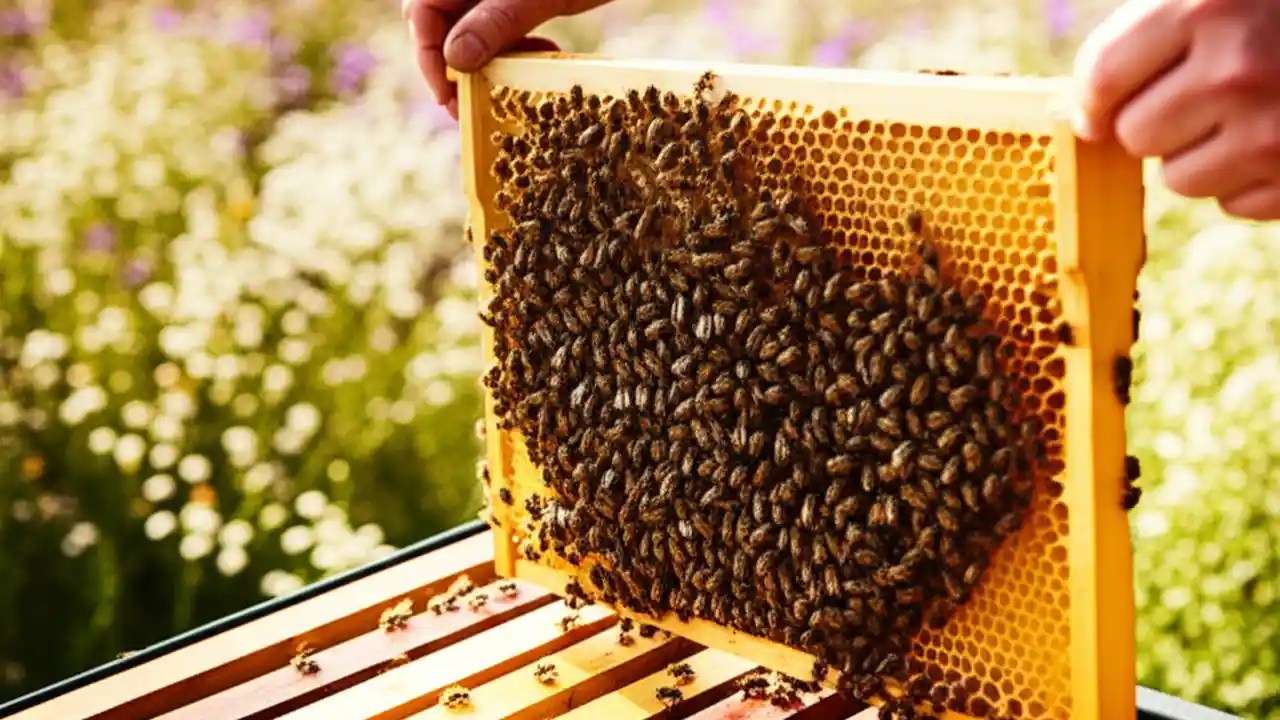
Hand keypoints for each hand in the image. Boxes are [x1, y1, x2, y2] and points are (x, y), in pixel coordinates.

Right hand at [403, 0, 613, 118]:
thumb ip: (497, 20)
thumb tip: (456, 60)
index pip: (421, 13)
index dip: (429, 57)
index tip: (449, 97)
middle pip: (439, 23)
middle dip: (457, 64)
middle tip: (475, 102)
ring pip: (469, 28)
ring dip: (490, 58)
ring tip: (518, 73)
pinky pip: (498, 25)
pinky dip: (514, 44)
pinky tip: (542, 49)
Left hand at [1073, 0, 1279, 220]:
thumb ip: (1158, 31)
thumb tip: (1086, 110)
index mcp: (1208, 3)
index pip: (1103, 75)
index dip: (1095, 99)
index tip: (1099, 109)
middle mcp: (1238, 66)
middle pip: (1135, 136)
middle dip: (1158, 123)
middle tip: (1202, 96)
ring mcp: (1274, 128)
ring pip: (1179, 179)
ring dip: (1202, 156)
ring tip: (1253, 113)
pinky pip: (1235, 205)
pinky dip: (1250, 182)